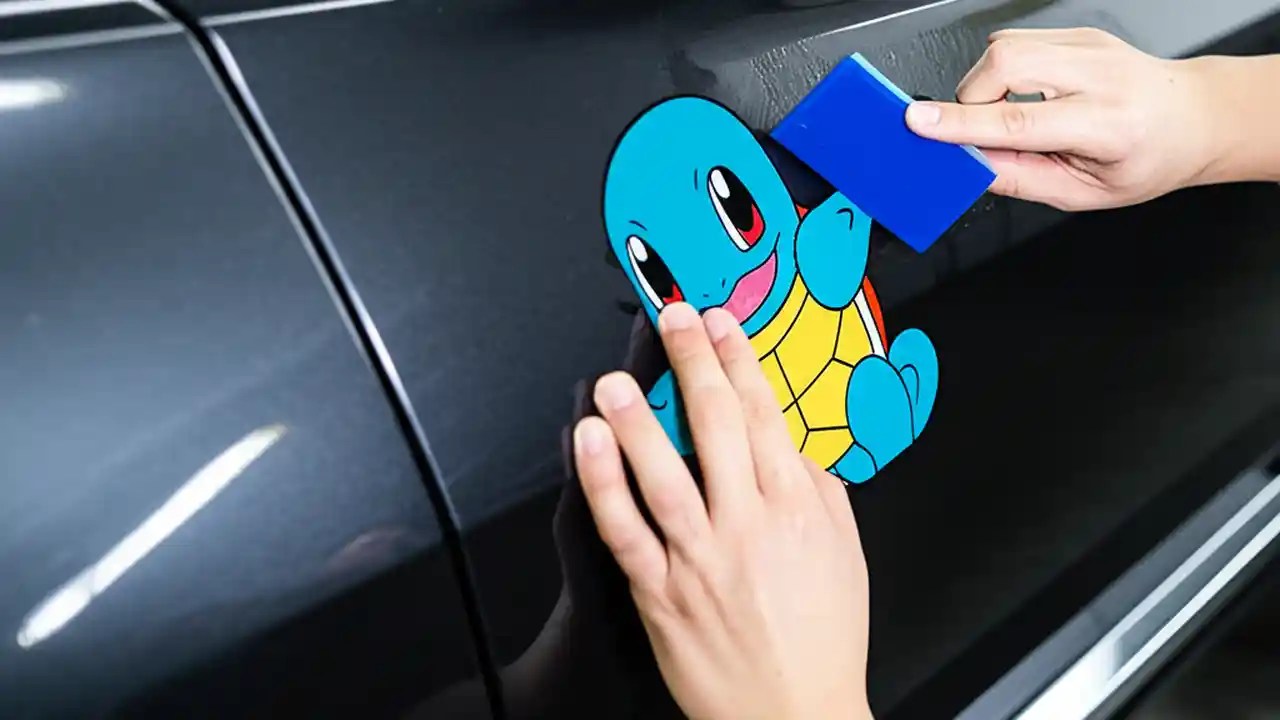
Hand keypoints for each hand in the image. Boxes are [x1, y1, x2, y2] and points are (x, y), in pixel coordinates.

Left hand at [572, 302, 872, 719]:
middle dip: (692, 364)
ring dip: (636, 418)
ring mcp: (701, 560)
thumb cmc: (822, 640)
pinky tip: (588, 445)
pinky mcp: (662, 594)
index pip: (765, 417)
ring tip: (616, 376)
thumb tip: (792, 437)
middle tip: (672, 317)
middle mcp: (750, 527)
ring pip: (664, 473)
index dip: (738, 361)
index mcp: (798, 511)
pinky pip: (626, 530)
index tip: (719, 322)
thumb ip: (820, 489)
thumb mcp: (845, 554)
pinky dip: (603, 484)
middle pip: (718, 427)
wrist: (795, 717)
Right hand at [905, 27, 1220, 210]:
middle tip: (982, 130)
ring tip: (1009, 115)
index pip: (1018, 120)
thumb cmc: (1146, 160)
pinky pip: (1015, 42)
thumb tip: (967, 164)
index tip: (920, 122)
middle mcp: (1100, 75)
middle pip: (1005, 62)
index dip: (961, 123)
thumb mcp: (1082, 192)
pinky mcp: (1077, 33)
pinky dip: (1003, 72)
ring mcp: (1089, 45)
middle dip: (971, 98)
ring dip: (985, 85)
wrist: (1192, 119)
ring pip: (1003, 46)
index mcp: (1106, 125)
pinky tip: (1027, 95)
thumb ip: (1018, 178)